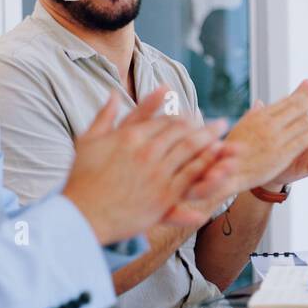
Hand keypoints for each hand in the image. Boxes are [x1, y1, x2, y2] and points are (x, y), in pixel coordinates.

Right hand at [64, 86, 235, 244]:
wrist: (79, 214)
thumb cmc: (80, 179)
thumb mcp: (88, 140)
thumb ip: (105, 115)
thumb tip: (115, 93)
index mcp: (130, 135)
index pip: (165, 121)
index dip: (182, 118)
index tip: (194, 117)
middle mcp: (146, 152)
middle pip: (183, 134)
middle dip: (205, 128)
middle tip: (222, 124)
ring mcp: (156, 174)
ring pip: (192, 154)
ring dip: (212, 145)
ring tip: (228, 142)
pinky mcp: (163, 197)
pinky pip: (191, 180)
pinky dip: (208, 171)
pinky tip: (221, 167)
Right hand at [225, 80, 307, 190]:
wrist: (222, 171)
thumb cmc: (229, 151)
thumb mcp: (240, 127)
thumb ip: (254, 114)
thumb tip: (261, 103)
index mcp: (260, 116)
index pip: (287, 101)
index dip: (305, 94)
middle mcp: (269, 124)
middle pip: (299, 107)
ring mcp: (275, 138)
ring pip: (304, 121)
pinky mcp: (280, 154)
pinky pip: (302, 140)